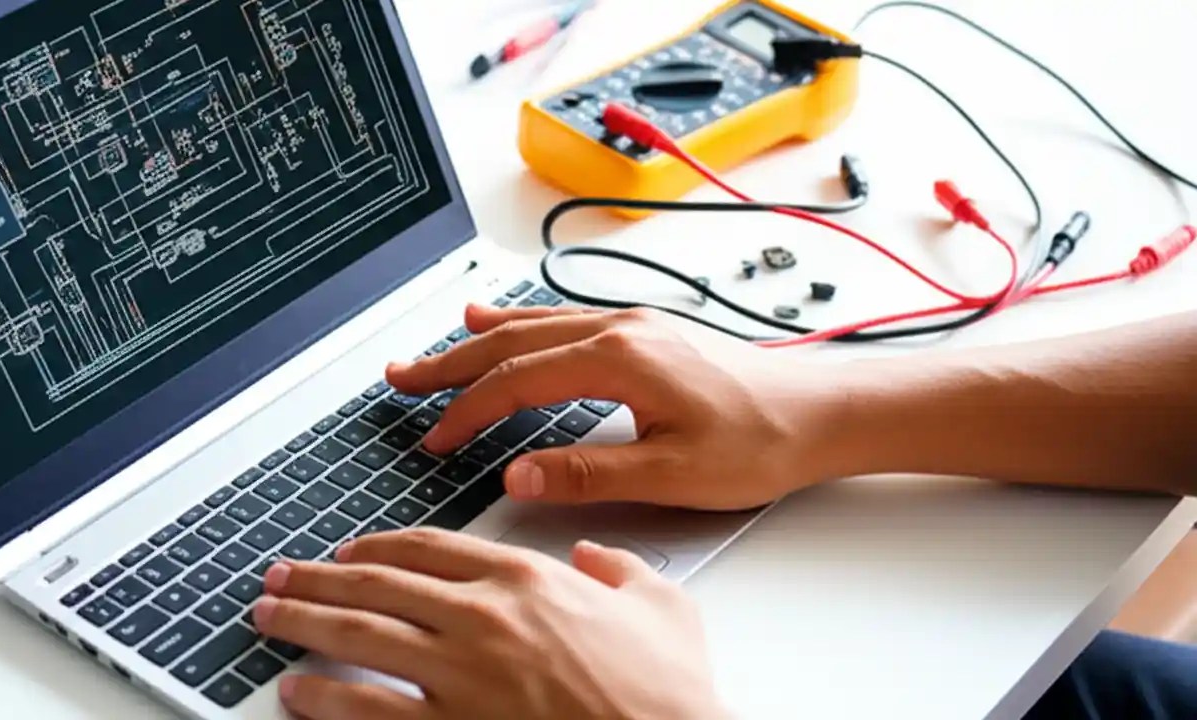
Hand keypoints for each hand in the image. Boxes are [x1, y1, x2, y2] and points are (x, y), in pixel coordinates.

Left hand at [255, 528, 726, 719]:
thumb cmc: (669, 694)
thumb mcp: (664, 606)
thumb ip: (620, 567)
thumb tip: (594, 555)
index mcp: (528, 577)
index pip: (429, 546)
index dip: (378, 545)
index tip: (350, 549)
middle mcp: (485, 616)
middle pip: (378, 582)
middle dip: (318, 576)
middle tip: (281, 575)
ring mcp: (463, 674)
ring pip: (359, 635)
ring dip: (303, 622)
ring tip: (267, 619)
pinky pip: (368, 708)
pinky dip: (324, 698)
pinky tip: (297, 691)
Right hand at [386, 304, 844, 509]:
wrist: (823, 411)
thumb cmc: (763, 440)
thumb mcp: (674, 473)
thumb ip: (590, 474)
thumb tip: (518, 476)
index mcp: (620, 359)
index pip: (516, 383)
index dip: (466, 413)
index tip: (432, 439)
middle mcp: (620, 329)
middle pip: (512, 343)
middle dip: (450, 364)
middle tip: (399, 379)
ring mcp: (632, 325)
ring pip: (533, 327)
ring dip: (478, 344)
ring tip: (432, 353)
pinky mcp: (644, 333)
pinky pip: (562, 321)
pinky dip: (520, 327)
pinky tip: (502, 324)